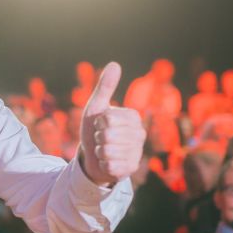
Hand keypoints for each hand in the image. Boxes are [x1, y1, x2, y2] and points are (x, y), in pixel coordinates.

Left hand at [79, 62, 146, 185]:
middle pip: (108, 135)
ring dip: (99, 152)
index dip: (98, 123)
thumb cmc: (95, 130)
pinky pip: (110, 165)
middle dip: (98, 138)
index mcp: (133, 117)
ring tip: (103, 150)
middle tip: (101, 139)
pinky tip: (106, 162)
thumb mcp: (96, 107)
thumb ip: (105, 87)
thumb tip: (115, 63)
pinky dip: (102, 164)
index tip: (100, 125)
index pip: (108, 118)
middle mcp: (140, 134)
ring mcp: (137, 152)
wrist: (92, 157)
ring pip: (108, 151)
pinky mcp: (131, 168)